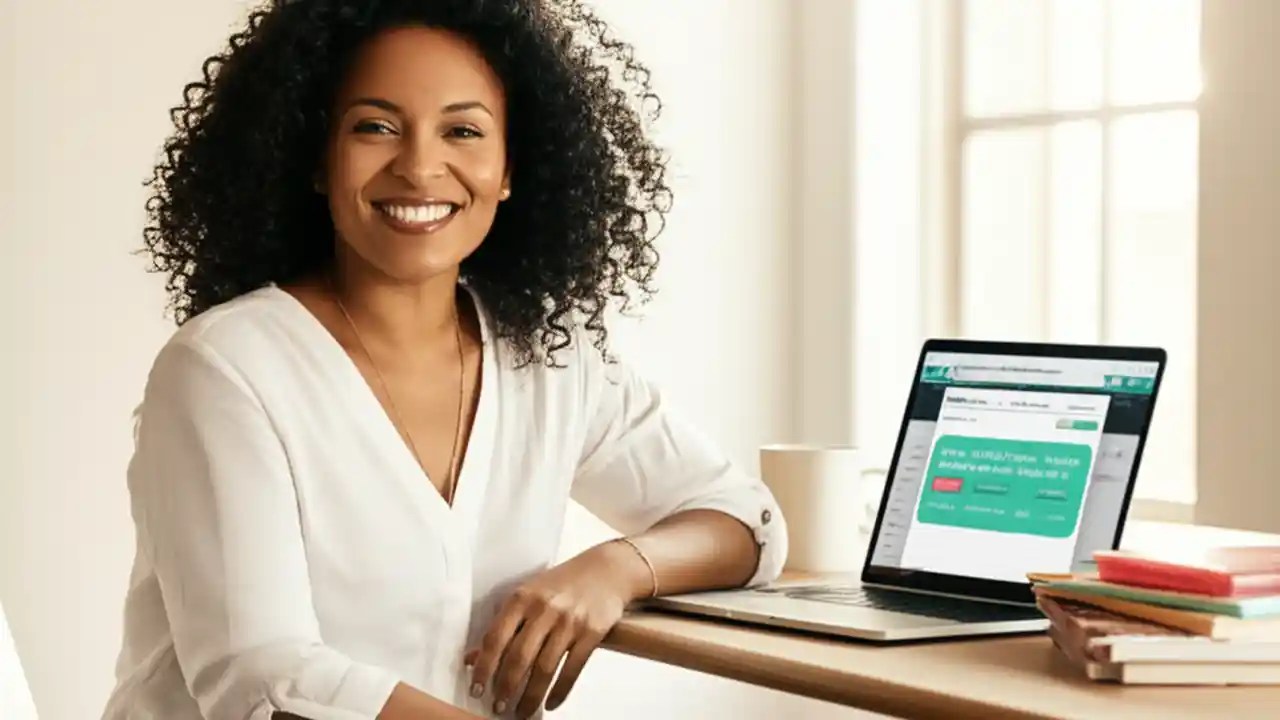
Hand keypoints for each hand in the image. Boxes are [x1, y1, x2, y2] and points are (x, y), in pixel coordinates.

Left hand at [464, 541, 648, 717]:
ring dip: (531, 696)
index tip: (477, 689)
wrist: (606, 569)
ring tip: (522, 712)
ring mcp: (569, 621)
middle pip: (519, 657)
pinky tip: (551, 703)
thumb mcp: (528, 595)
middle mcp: (544, 609)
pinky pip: (572, 669)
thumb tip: (473, 658)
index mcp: (522, 598)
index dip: (484, 667)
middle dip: (505, 688)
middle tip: (498, 707)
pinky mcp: (592, 632)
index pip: (496, 638)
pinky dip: (560, 691)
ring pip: (544, 668)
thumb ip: (503, 625)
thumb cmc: (562, 584)